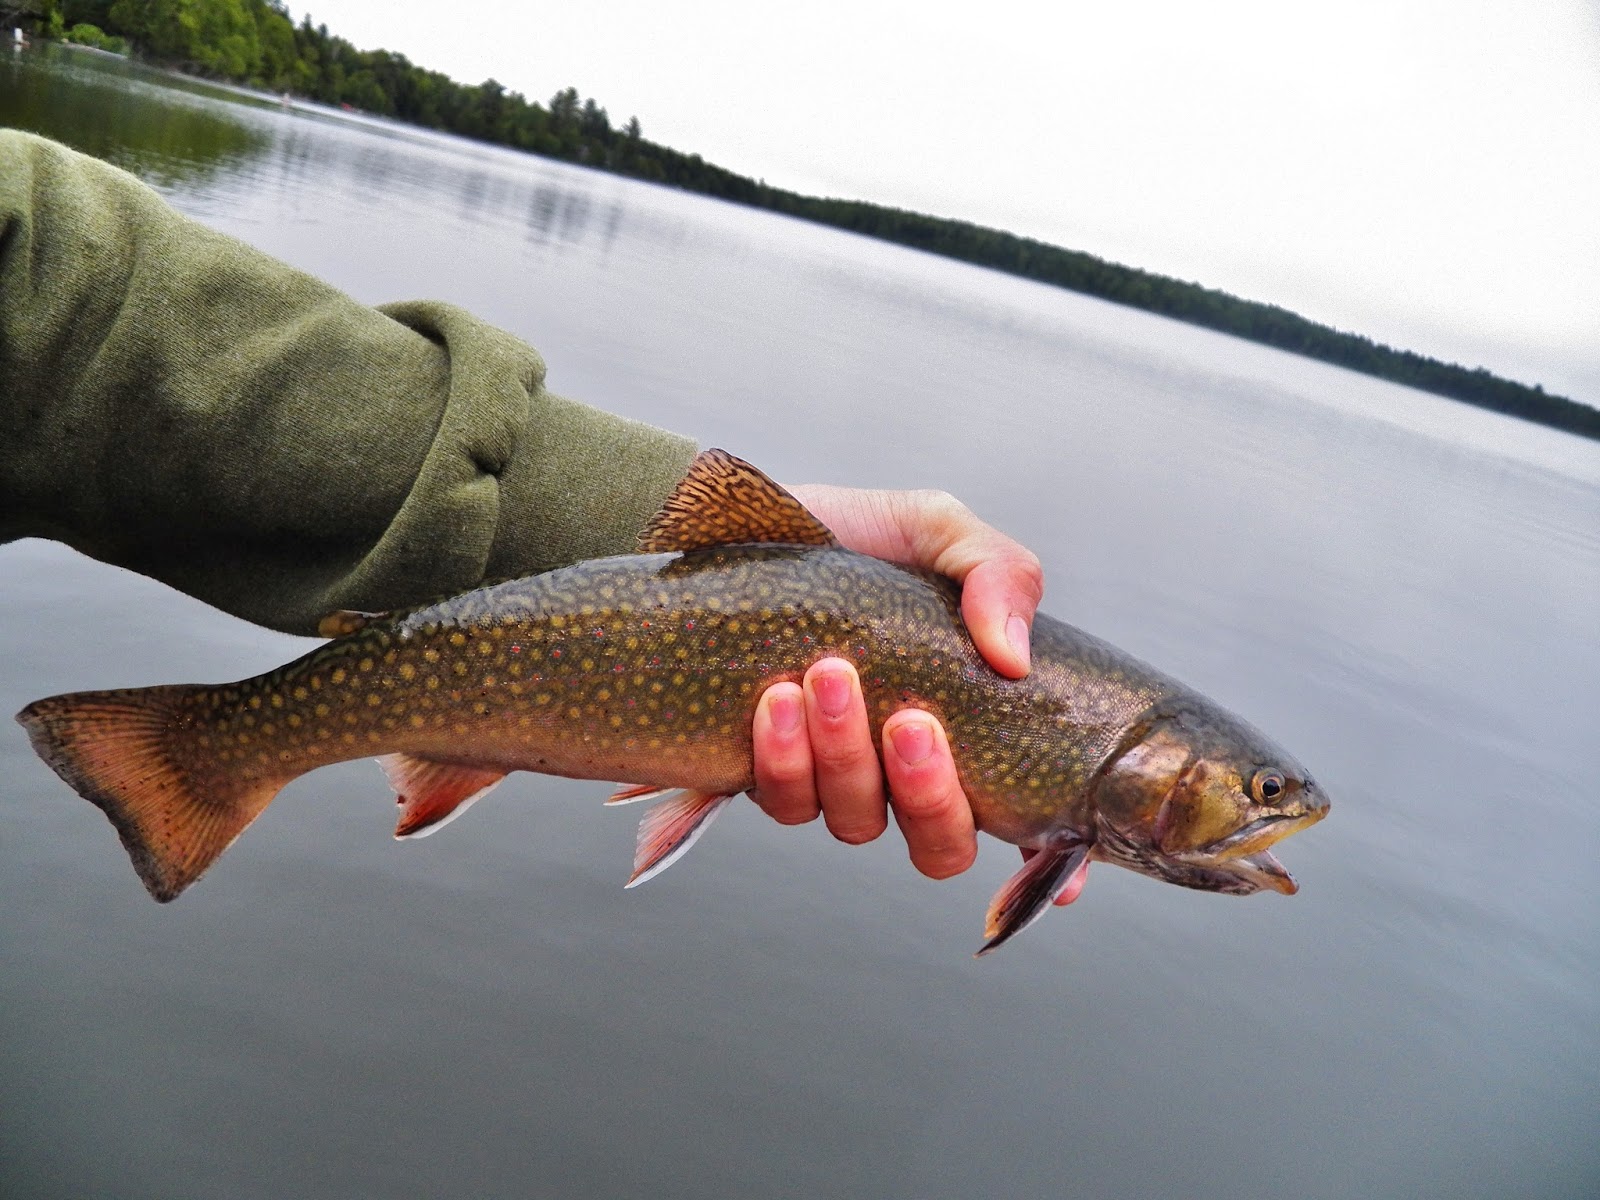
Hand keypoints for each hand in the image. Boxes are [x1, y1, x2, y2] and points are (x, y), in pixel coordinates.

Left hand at [749, 485, 1043, 880]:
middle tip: (910, 720)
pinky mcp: (765, 772)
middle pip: (940, 843)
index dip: (1050, 861)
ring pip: (858, 823)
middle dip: (930, 793)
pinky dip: (784, 758)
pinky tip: (775, 699)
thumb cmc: (847, 535)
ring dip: (847, 759)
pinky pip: (786, 804)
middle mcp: (904, 769)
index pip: (1024, 817)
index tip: (1063, 881)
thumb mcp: (935, 529)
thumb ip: (997, 573)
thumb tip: (1013, 658)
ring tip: (827, 676)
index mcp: (966, 723)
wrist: (731, 522)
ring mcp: (835, 777)